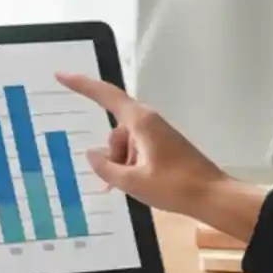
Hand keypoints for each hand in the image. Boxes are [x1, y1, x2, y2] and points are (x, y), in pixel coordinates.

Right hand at [56, 72, 267, 242]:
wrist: (212, 197)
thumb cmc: (174, 187)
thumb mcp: (132, 182)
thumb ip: (106, 168)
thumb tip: (91, 154)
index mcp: (141, 122)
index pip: (105, 96)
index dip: (81, 85)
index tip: (61, 75)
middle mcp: (148, 122)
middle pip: (114, 132)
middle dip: (111, 155)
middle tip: (118, 182)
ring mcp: (156, 134)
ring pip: (124, 145)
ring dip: (122, 165)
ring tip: (135, 187)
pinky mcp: (162, 146)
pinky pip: (136, 151)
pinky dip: (130, 167)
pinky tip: (134, 186)